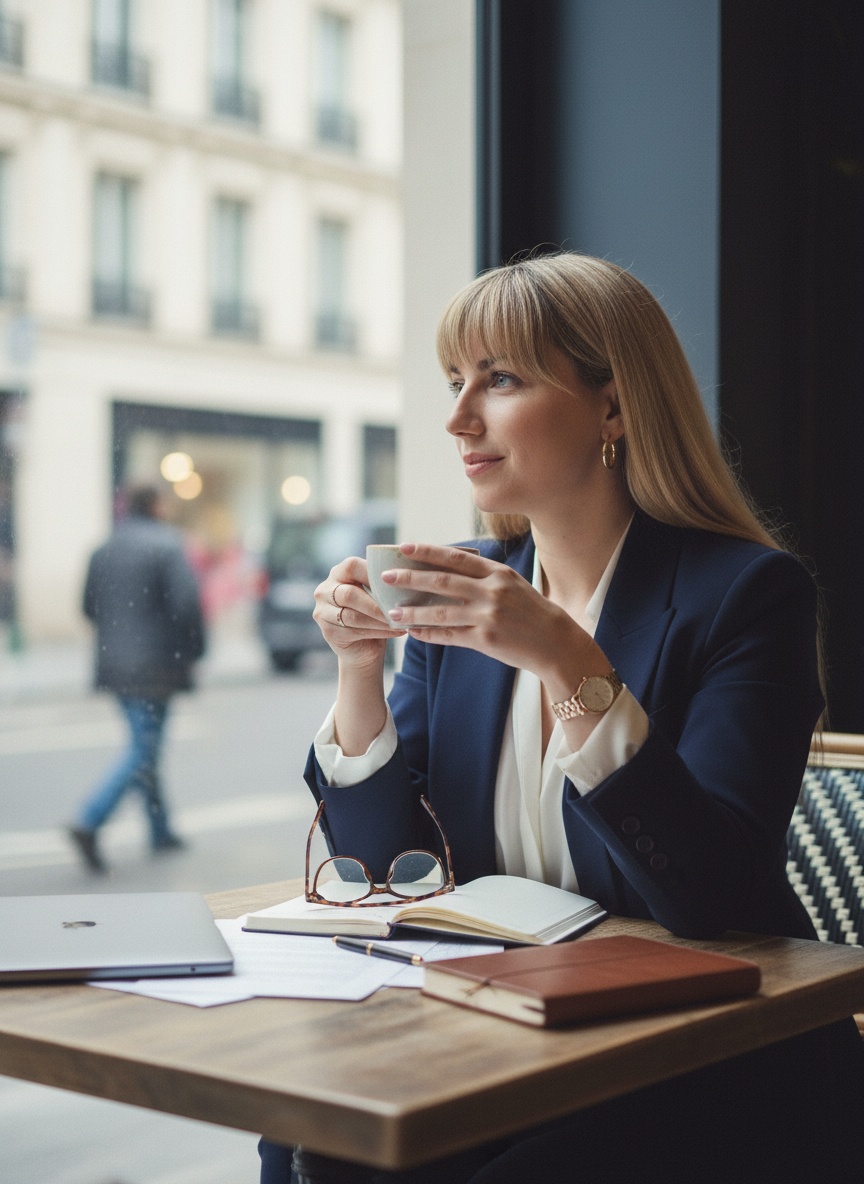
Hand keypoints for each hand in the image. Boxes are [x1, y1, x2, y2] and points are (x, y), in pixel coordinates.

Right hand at [313, 556, 406, 669]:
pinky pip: (354, 631)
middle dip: (377, 605)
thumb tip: (403, 576)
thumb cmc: (375, 613)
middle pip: (349, 594)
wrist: (364, 647)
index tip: (397, 583)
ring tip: (400, 622)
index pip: (352, 566)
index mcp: (338, 573)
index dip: (373, 574)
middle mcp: (324, 590)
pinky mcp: (328, 632)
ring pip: (352, 616)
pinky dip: (379, 632)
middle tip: (400, 610)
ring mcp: (323, 612)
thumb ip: (382, 583)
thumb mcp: (378, 593)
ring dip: (379, 620)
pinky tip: (396, 631)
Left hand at [382, 543, 597, 682]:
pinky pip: (450, 636)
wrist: (556, 642)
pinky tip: (414, 633)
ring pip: (441, 611)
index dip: (427, 551)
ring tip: (392, 612)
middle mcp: (492, 591)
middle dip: (410, 578)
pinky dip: (430, 634)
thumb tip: (447, 569)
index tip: (404, 547)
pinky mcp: (486, 640)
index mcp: (497, 572)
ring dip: (413, 612)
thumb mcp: (512, 584)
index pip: (455, 557)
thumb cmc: (531, 611)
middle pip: (442, 581)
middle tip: (386, 576)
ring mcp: (488, 616)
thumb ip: (483, 576)